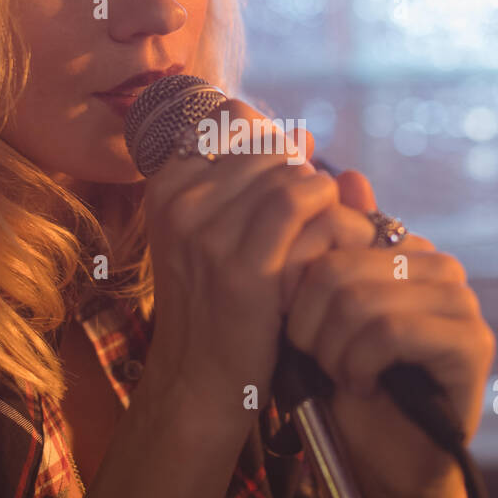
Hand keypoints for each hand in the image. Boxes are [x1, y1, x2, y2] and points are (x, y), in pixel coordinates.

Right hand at [141, 99, 366, 423]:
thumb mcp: (216, 233)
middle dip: (298, 170)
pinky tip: (331, 237)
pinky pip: (303, 198)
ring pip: (289, 168)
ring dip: (318, 193)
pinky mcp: (244, 264)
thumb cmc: (217, 303)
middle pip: (266, 142)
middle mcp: (180, 202)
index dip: (269, 140)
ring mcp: (207, 232)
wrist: (200, 380)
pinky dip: (327, 208)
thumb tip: (304, 134)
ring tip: (319, 231)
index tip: (281, 179)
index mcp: (166, 186)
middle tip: (308, 216)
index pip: (232, 118)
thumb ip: (253, 178)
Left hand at [284, 171, 495, 497]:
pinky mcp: (471, 341)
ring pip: (359, 300)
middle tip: (317, 358)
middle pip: (337, 268)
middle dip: (309, 324)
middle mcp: (438, 265)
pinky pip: (390, 331)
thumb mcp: (318, 310)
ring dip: (332, 351)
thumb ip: (329, 248)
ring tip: (341, 374)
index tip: (291, 324)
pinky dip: (360, 365)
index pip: (331, 233)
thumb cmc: (345, 381)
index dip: (297, 284)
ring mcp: (461, 301)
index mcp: (403, 247)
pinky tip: (364, 385)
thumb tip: (347, 174)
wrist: (381, 458)